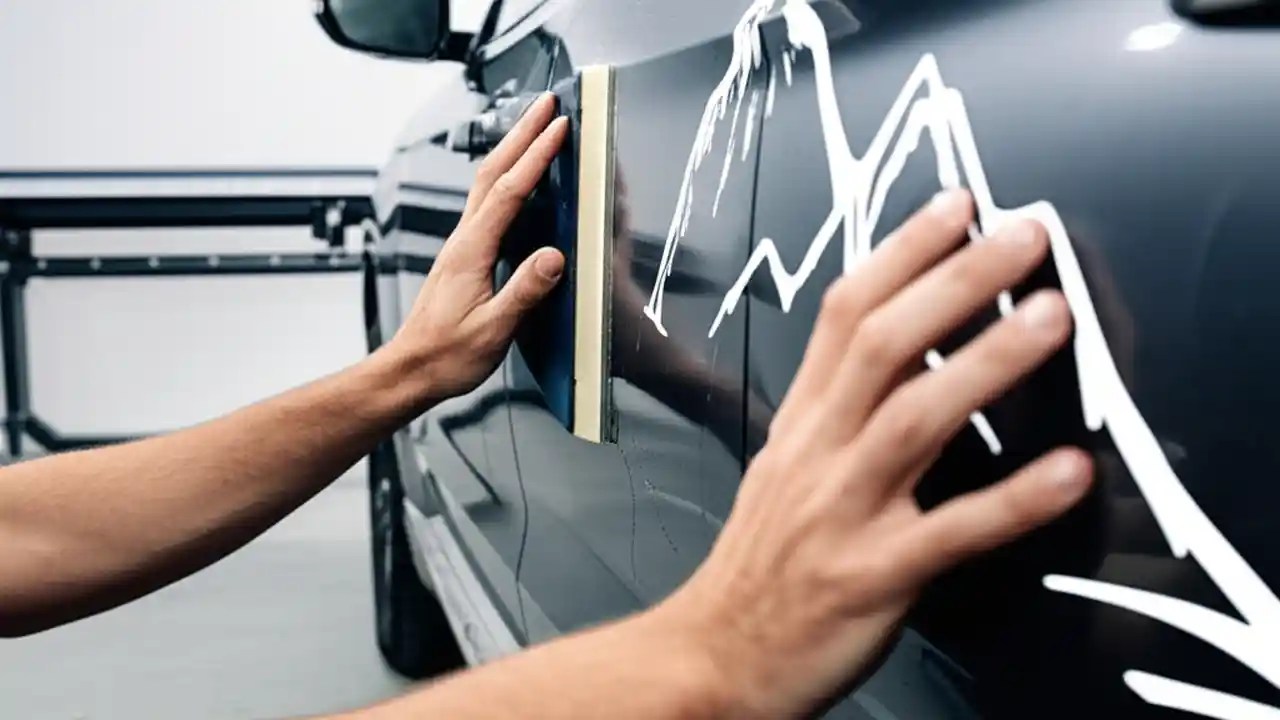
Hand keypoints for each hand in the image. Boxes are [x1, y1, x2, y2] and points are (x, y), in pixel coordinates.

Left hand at [384, 94, 567, 402]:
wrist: (411, 370)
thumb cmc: (447, 355)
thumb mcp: (493, 330)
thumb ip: (525, 291)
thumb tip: (554, 256)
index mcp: (472, 252)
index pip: (508, 191)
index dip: (536, 156)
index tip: (559, 128)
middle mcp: (464, 240)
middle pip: (493, 171)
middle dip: (523, 132)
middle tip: (548, 103)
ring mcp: (462, 245)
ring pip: (486, 181)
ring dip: (513, 148)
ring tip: (536, 125)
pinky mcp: (464, 254)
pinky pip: (487, 202)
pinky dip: (507, 176)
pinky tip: (518, 177)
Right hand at [652, 190, 1094, 717]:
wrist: (714, 654)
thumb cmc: (759, 563)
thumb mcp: (784, 468)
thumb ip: (837, 411)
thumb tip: (910, 355)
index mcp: (801, 424)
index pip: (841, 316)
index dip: (901, 253)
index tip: (955, 207)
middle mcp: (818, 454)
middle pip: (881, 346)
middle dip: (953, 281)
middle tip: (1020, 235)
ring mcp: (843, 513)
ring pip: (913, 420)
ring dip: (986, 364)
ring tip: (1050, 318)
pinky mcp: (873, 576)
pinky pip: (950, 531)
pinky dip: (1012, 498)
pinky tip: (1067, 470)